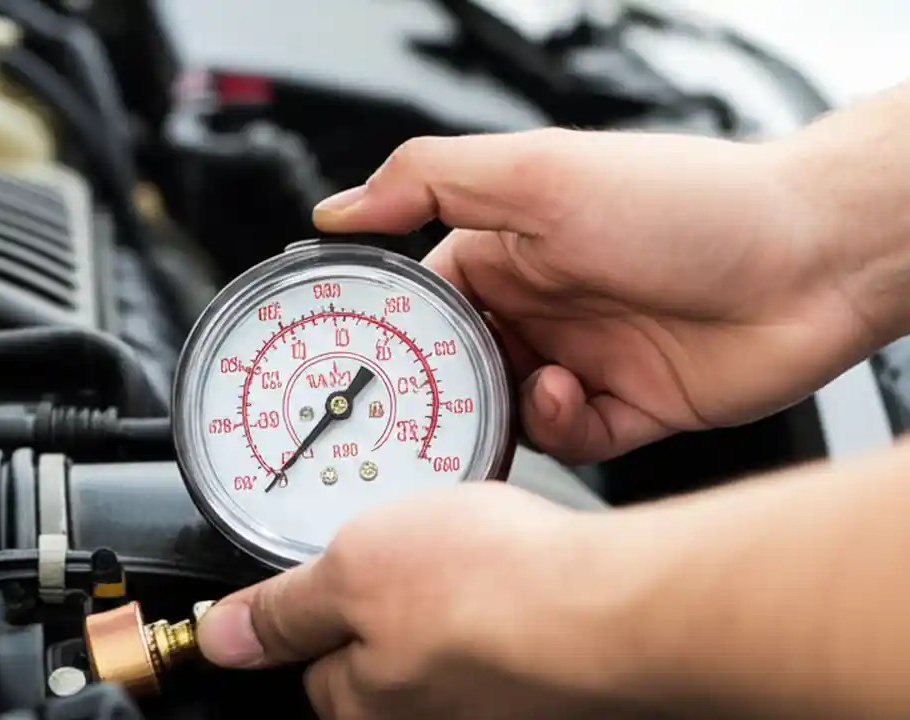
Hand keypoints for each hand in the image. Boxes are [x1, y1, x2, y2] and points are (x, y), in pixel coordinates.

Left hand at [196, 483, 645, 718]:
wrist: (613, 604)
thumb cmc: (490, 590)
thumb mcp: (352, 573)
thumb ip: (282, 612)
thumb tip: (220, 638)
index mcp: (364, 708)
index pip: (311, 666)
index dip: (321, 606)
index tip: (342, 572)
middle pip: (378, 663)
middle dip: (388, 606)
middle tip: (413, 553)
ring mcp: (489, 711)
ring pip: (443, 647)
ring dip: (448, 601)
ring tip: (470, 557)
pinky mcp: (541, 691)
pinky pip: (500, 641)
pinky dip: (501, 606)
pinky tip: (513, 574)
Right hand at [312, 129, 883, 461]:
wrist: (815, 260)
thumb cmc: (685, 203)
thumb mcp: (538, 174)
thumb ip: (429, 181)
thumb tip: (340, 206)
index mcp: (510, 247)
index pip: (422, 298)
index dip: (389, 330)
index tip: (359, 360)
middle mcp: (543, 304)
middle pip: (456, 367)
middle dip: (438, 392)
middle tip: (417, 410)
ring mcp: (583, 358)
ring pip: (503, 413)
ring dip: (500, 412)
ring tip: (520, 390)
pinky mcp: (627, 409)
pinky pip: (565, 441)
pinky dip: (557, 429)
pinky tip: (572, 395)